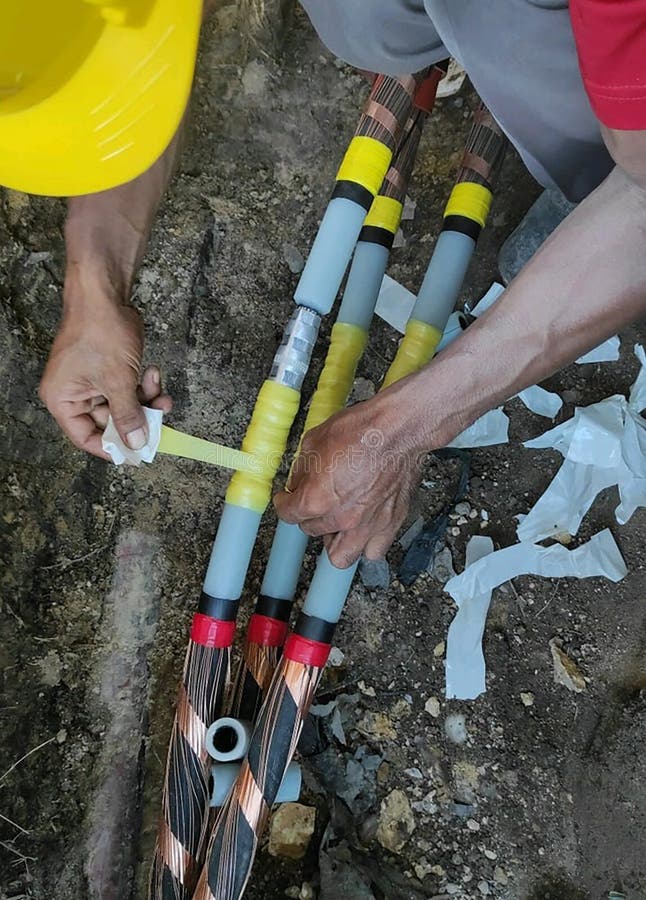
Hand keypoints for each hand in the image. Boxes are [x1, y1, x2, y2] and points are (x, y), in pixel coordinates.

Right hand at [39, 296, 171, 457]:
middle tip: (161, 418)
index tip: (138, 453)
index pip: (85, 438)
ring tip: (161, 392)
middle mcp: (74, 394)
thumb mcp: (117, 381)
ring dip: (146, 401)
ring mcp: (91, 381)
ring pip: (124, 405)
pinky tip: (153, 372)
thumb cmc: (100, 333)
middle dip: (138, 418)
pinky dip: (144, 385)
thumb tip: (136, 444)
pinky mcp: (108, 370)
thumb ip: (127, 416)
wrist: (106, 293)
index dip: (113, 448)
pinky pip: (128, 389)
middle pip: (109, 423)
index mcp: (63, 400)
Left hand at [274, 393, 424, 567]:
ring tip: (334, 525)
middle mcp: (341, 518)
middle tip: (312, 503)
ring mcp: (368, 525)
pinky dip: (366, 545)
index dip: (284, 503)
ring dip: (333, 541)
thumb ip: (302, 470)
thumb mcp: (315, 441)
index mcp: (317, 499)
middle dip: (308, 516)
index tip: (286, 499)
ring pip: (341, 556)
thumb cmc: (363, 430)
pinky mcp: (390, 523)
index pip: (289, 514)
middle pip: (311, 530)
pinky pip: (374, 551)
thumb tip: (299, 481)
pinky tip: (362, 530)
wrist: (399, 429)